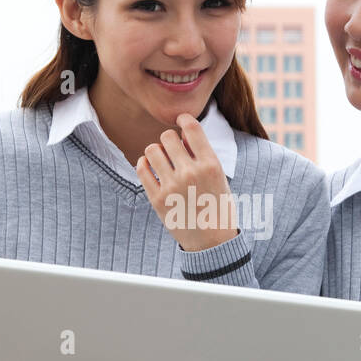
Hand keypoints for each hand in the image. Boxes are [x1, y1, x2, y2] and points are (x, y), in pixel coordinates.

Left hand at [136, 113, 238, 251]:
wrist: (212, 242)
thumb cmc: (217, 205)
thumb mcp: (220, 177)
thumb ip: (202, 154)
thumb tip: (183, 133)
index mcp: (210, 165)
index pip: (192, 127)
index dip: (184, 118)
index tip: (181, 121)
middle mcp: (191, 173)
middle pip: (167, 136)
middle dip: (169, 139)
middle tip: (173, 149)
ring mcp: (172, 187)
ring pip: (152, 150)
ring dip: (156, 151)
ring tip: (163, 160)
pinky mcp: (157, 199)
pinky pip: (141, 168)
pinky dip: (144, 164)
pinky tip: (151, 168)